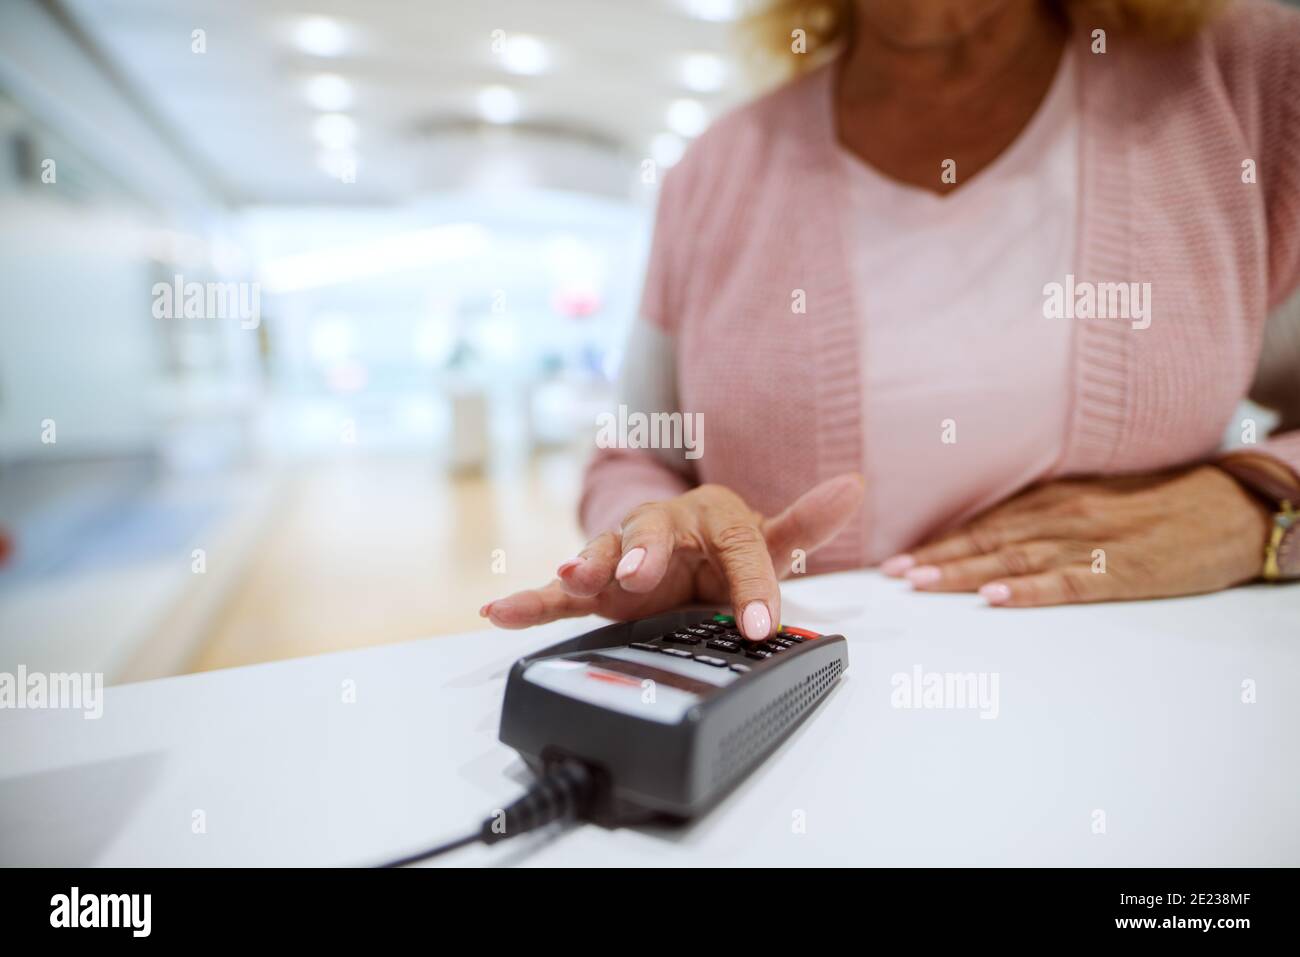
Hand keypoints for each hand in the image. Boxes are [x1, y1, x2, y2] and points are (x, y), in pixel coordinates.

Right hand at [482, 474, 864, 639]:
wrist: (672, 549)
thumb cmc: (719, 546)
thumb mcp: (765, 539)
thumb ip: (804, 523)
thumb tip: (854, 484)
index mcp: (711, 516)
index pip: (737, 543)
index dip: (750, 581)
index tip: (759, 623)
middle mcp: (660, 528)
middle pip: (651, 533)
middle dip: (643, 552)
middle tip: (639, 574)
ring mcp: (621, 556)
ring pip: (601, 554)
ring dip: (586, 564)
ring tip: (570, 576)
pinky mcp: (593, 587)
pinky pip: (558, 594)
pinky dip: (528, 601)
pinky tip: (496, 611)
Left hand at [881, 465, 1271, 606]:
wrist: (1228, 505)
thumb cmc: (1158, 500)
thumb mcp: (1091, 494)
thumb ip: (1041, 510)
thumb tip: (987, 532)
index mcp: (1054, 497)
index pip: (982, 521)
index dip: (937, 540)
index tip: (897, 557)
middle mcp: (1062, 515)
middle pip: (987, 540)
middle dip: (935, 558)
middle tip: (891, 575)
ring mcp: (1089, 543)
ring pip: (1013, 559)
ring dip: (963, 573)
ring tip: (921, 583)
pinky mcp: (1120, 571)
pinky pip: (1066, 583)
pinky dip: (1029, 590)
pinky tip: (997, 598)